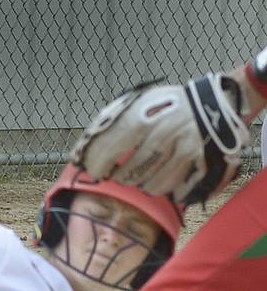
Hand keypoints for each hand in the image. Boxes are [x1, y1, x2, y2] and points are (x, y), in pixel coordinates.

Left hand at [71, 75, 245, 205]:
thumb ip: (108, 122)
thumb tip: (79, 150)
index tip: (93, 170)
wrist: (211, 104)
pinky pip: (170, 189)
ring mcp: (185, 148)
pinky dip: (159, 187)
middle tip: (117, 174)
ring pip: (149, 185)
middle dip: (119, 177)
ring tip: (137, 174)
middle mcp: (165, 131)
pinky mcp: (199, 162)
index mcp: (145, 113)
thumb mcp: (136, 102)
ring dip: (138, 183)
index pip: (110, 145)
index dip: (97, 163)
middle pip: (130, 172)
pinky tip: (156, 177)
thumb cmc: (163, 106)